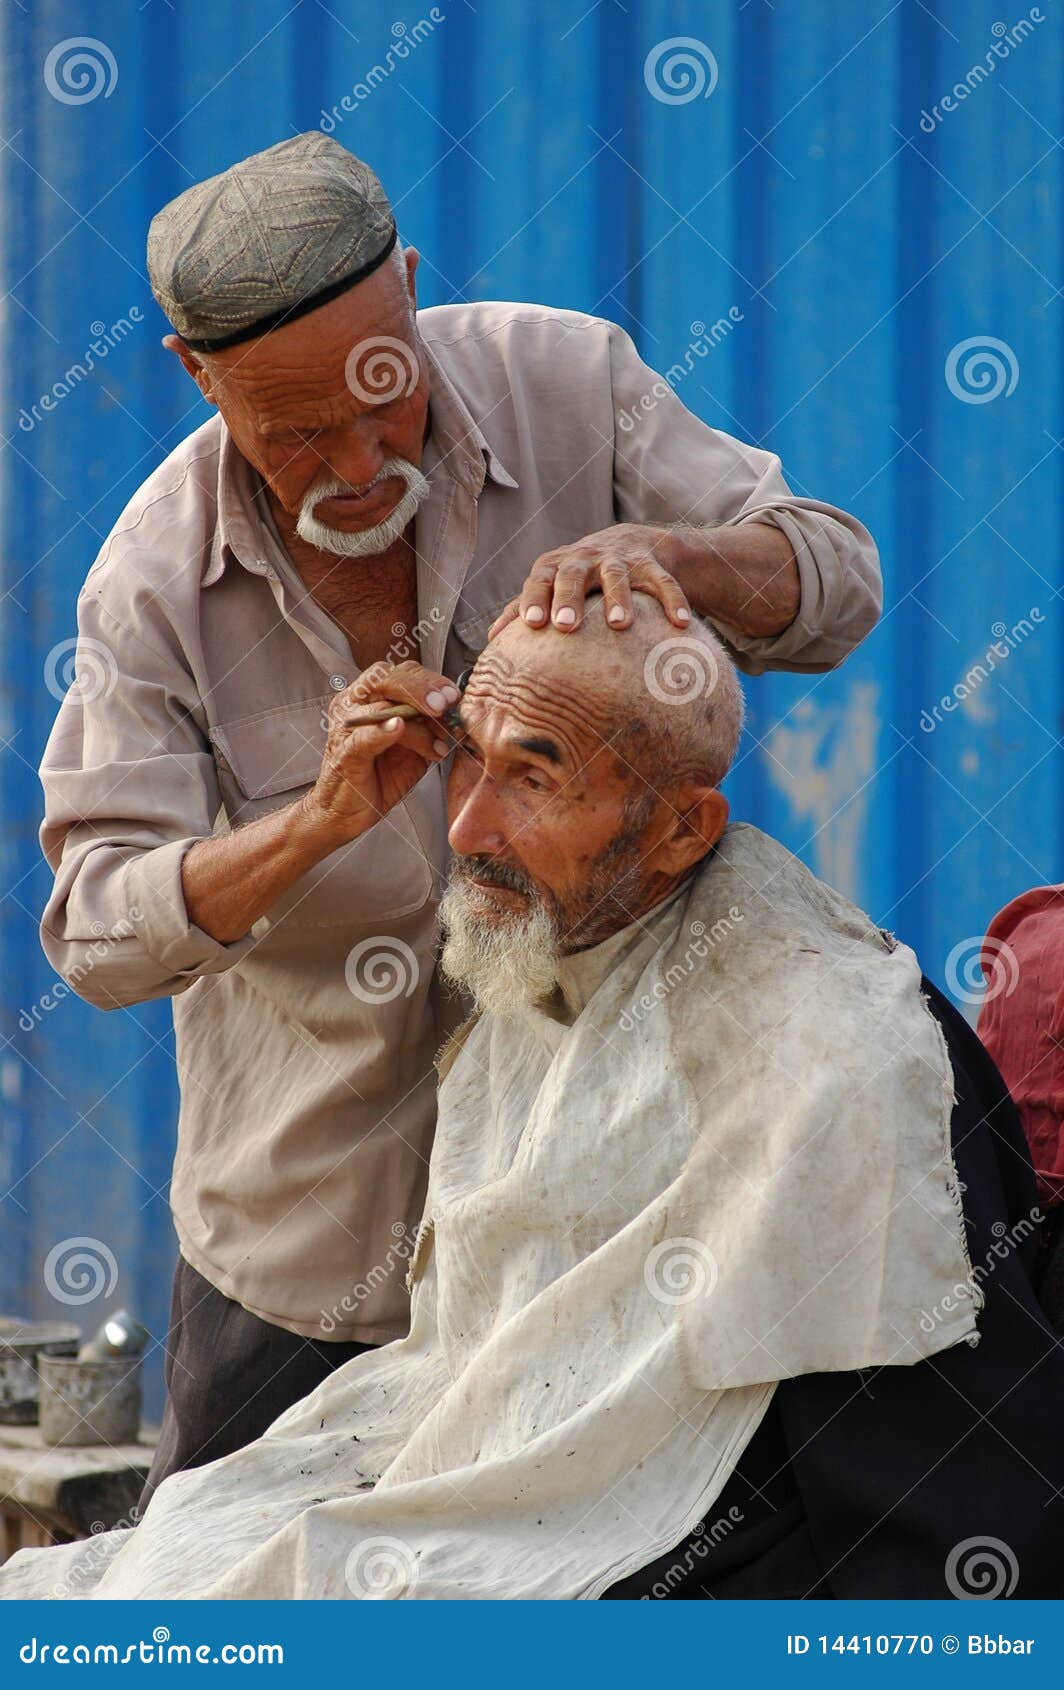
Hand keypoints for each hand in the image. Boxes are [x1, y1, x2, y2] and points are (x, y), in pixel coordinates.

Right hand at [305, 661, 459, 842]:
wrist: (347, 812)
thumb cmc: (377, 777)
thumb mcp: (412, 747)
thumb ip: (429, 726)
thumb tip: (456, 714)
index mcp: (370, 697)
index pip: (401, 672)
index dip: (429, 679)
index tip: (453, 695)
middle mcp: (354, 705)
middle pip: (386, 678)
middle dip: (422, 688)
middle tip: (446, 705)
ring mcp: (346, 727)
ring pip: (380, 707)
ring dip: (416, 721)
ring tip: (436, 742)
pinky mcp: (344, 753)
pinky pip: (363, 736)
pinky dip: (382, 730)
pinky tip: (398, 728)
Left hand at [488, 524, 692, 636]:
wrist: (630, 542)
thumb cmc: (578, 576)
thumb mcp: (551, 584)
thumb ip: (522, 609)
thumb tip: (491, 642)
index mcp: (556, 566)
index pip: (540, 578)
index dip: (534, 598)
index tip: (532, 623)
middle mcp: (585, 558)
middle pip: (573, 573)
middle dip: (568, 597)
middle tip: (565, 626)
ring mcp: (619, 559)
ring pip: (617, 576)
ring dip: (618, 598)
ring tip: (620, 624)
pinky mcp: (651, 563)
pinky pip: (663, 581)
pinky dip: (673, 600)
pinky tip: (681, 624)